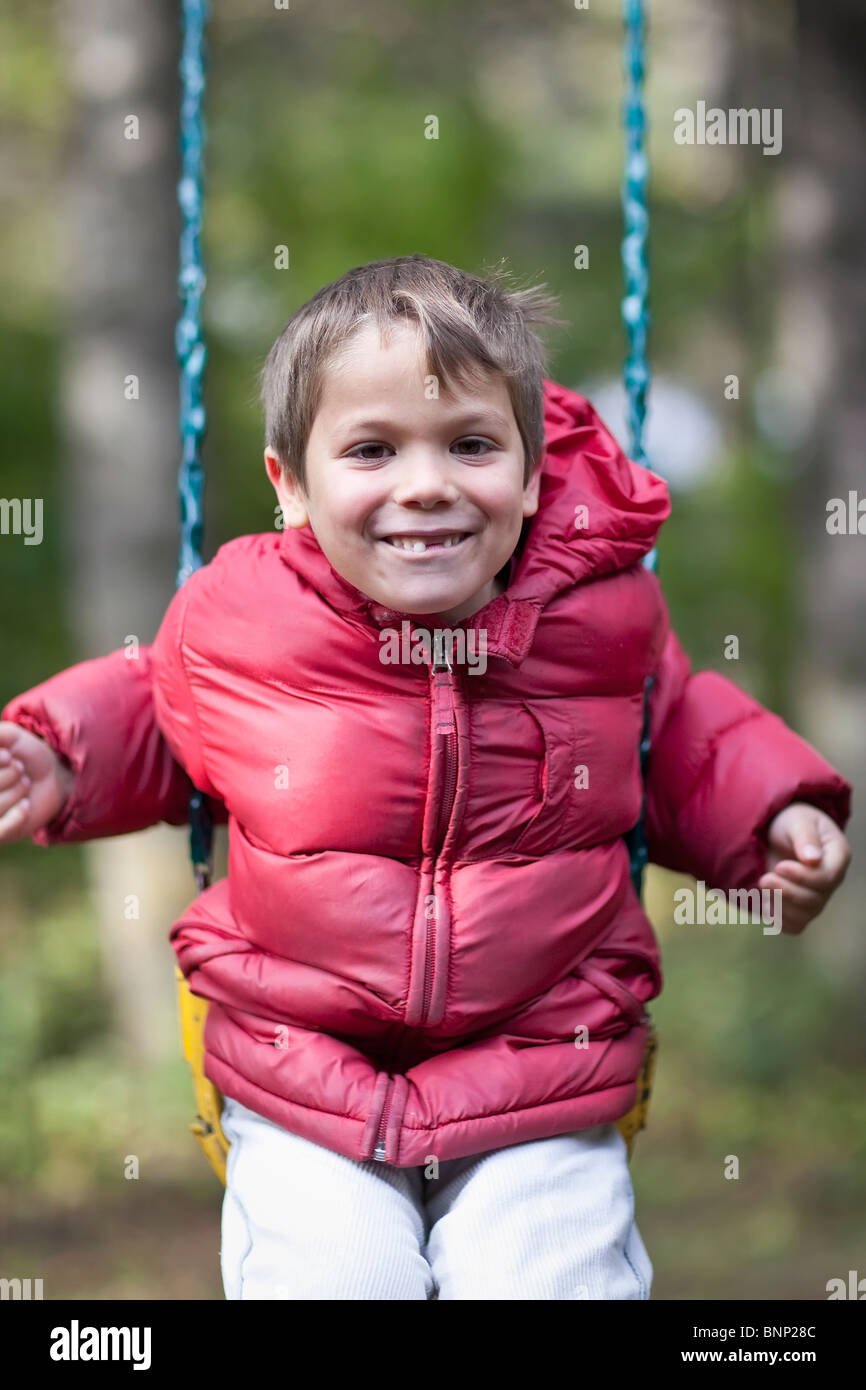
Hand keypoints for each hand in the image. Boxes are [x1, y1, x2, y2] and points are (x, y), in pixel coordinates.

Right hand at [0, 721, 73, 843]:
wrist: (56, 778)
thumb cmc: (27, 755)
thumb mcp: (10, 737)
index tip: (8, 755)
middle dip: (6, 775)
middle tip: (20, 767)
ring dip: (14, 792)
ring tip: (26, 783)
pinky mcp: (1, 835)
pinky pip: (1, 831)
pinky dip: (15, 817)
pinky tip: (26, 805)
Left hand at [758, 801, 850, 934]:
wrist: (776, 832)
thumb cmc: (790, 822)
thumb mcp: (797, 821)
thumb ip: (805, 837)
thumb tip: (812, 859)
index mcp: (837, 856)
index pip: (827, 878)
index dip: (803, 877)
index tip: (779, 866)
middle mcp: (830, 880)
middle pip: (815, 900)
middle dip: (787, 892)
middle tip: (764, 878)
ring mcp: (816, 896)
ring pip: (804, 916)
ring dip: (780, 905)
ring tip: (762, 886)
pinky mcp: (799, 907)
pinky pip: (794, 925)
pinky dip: (778, 919)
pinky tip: (764, 903)